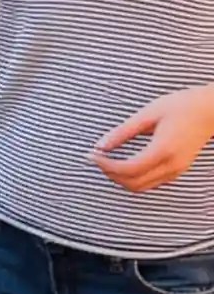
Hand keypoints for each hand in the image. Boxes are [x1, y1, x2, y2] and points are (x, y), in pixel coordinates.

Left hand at [91, 86, 213, 192]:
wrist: (211, 110)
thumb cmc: (180, 106)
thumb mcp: (147, 114)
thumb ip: (123, 131)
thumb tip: (100, 145)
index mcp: (163, 150)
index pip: (128, 169)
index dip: (106, 165)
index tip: (91, 155)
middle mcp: (171, 165)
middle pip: (133, 183)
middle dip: (110, 174)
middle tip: (95, 158)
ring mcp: (176, 170)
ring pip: (142, 187)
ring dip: (120, 179)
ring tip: (106, 161)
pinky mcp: (178, 170)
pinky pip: (151, 182)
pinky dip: (133, 178)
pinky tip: (122, 164)